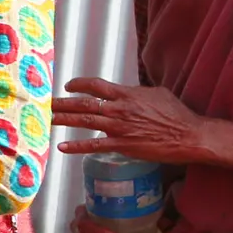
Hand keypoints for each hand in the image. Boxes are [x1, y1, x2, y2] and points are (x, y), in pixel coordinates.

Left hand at [53, 77, 215, 164]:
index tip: (68, 86)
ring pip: (85, 122)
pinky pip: (95, 146)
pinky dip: (77, 147)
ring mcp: (120, 128)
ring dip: (63, 121)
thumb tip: (125, 92)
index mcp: (127, 94)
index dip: (79, 84)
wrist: (188, 135)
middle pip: (84, 104)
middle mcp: (120, 109)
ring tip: (46, 120)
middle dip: (62, 103)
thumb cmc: (176, 114)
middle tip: (44, 103)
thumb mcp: (156, 94)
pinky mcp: (123, 145)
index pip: (96, 85)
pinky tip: (62, 147)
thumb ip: (136, 92)